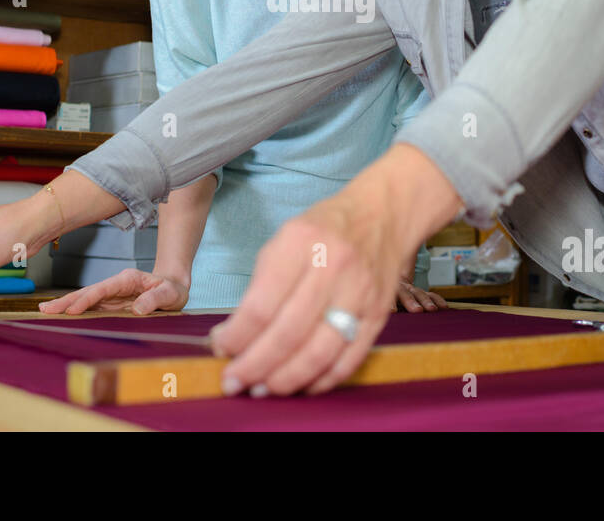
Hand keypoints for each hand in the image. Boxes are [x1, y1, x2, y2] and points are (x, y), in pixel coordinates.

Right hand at [39, 269, 189, 314]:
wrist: (173, 287)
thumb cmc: (172, 289)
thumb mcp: (170, 294)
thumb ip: (155, 299)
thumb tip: (137, 310)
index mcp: (127, 279)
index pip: (103, 289)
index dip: (87, 299)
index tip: (73, 310)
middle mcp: (115, 285)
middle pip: (88, 292)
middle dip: (67, 301)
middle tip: (45, 309)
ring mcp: (111, 295)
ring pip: (86, 299)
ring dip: (66, 306)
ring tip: (45, 311)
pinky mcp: (111, 304)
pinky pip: (91, 308)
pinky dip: (76, 312)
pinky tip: (63, 316)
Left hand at [208, 144, 460, 396]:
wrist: (382, 214)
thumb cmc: (323, 229)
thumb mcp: (283, 240)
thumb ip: (261, 285)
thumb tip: (234, 337)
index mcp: (300, 243)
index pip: (262, 304)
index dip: (237, 336)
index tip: (220, 350)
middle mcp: (332, 268)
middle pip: (288, 333)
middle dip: (255, 365)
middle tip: (234, 382)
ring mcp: (359, 293)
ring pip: (319, 352)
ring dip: (286, 379)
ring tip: (264, 389)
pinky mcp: (378, 314)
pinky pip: (349, 358)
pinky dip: (323, 380)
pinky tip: (301, 385)